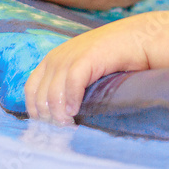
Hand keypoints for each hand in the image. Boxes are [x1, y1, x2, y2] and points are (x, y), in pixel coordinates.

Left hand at [23, 19, 148, 124]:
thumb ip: (68, 85)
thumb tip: (58, 116)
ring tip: (69, 125)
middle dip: (48, 117)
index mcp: (52, 60)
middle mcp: (57, 57)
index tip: (48, 125)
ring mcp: (70, 56)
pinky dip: (71, 100)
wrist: (137, 39)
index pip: (30, 89)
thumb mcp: (83, 71)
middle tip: (62, 129)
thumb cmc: (113, 59)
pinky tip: (76, 111)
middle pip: (40, 95)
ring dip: (59, 114)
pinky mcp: (87, 57)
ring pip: (53, 93)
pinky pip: (72, 84)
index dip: (36, 110)